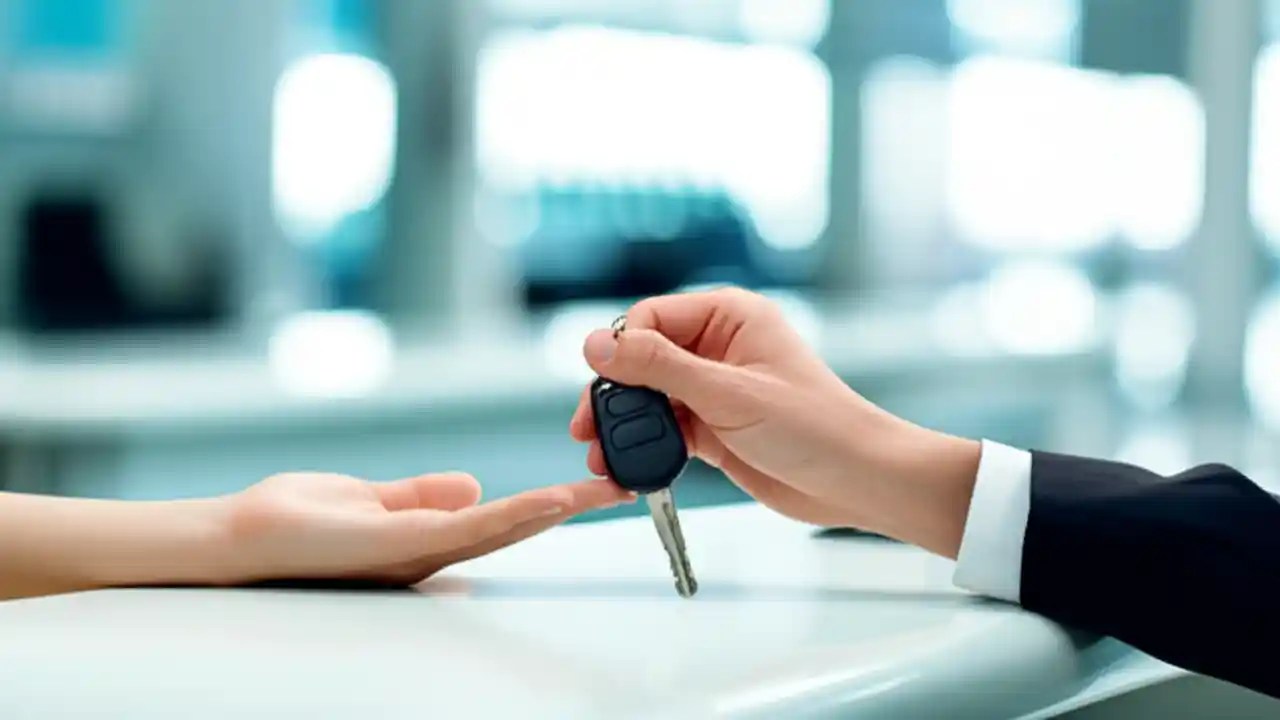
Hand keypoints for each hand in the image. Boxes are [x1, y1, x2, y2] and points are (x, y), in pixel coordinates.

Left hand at [223, 472, 632, 585]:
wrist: (235, 539)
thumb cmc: (288, 521)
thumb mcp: (367, 497)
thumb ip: (419, 494)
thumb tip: (473, 485)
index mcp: (424, 536)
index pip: (500, 519)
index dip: (549, 505)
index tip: (593, 484)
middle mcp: (430, 551)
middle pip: (515, 528)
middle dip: (572, 510)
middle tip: (625, 488)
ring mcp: (417, 551)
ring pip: (504, 530)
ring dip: (558, 512)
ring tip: (606, 491)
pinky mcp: (399, 545)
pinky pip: (468, 529)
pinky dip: (515, 515)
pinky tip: (549, 501)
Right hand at [569, 287, 979, 556]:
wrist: (857, 482)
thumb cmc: (815, 427)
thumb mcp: (729, 394)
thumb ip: (660, 368)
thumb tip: (597, 344)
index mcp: (730, 316)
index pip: (652, 319)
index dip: (620, 351)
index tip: (600, 385)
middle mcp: (719, 346)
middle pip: (643, 360)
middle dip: (615, 396)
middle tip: (588, 429)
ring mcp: (715, 389)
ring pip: (650, 399)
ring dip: (626, 428)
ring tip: (603, 457)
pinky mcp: (715, 427)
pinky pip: (666, 431)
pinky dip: (646, 450)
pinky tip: (626, 470)